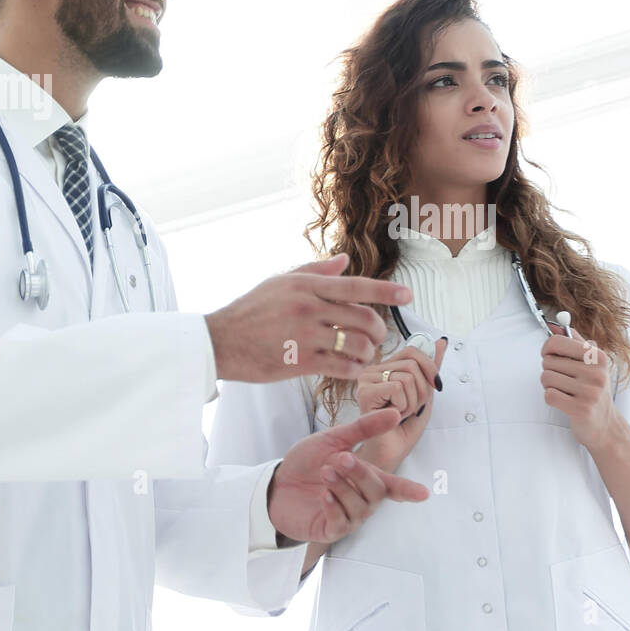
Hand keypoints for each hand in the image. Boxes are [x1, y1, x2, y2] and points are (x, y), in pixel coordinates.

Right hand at [206, 253, 410, 382]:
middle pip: (364, 318)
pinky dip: (354, 369)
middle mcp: (309, 308)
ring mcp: (306, 336)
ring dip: (368, 352)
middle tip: (376, 336)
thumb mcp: (280, 281)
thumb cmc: (251, 309)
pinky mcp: (300, 362)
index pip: (357, 286)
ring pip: (357, 344)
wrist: (221, 341)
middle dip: (378, 330)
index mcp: (307, 286)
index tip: (408, 296)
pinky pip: (342, 367)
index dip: (386, 291)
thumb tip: (345, 261)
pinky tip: (351, 368)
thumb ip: (315, 271)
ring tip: (363, 354)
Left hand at [267, 406, 429, 543]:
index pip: (392, 485)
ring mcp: (346, 517)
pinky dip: (334, 506)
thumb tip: (395, 414)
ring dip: (343, 487)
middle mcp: (360, 500)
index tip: (424, 493)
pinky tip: (323, 495)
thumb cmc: (306, 463)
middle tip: (339, 458)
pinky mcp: (329, 530)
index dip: (408, 490)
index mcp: (364, 479)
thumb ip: (364, 429)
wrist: (275, 483)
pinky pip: (341, 522)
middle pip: (376, 491)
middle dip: (360, 472)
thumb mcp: (333, 439)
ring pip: (360, 506)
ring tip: (324, 472)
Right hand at [353, 338, 447, 473]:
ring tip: (400, 414)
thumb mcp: (425, 392)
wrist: (391, 452)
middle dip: (421, 391)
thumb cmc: (404, 427)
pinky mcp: (364, 392)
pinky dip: (403, 406)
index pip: (413, 351)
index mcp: (385, 367)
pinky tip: (392, 416)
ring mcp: (366, 380)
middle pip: (412, 364)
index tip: (433, 387)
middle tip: (410, 408)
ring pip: (407, 377)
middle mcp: (372, 370)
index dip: (429, 368)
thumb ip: (431, 367)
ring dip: (412, 401)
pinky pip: (398, 387)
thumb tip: (441, 341)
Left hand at [541, 321, 616, 449]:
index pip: (557, 341)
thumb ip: (574, 342)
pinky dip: (551, 398)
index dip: (547, 348)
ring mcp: (590, 392)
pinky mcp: (581, 409)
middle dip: (550, 371)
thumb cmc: (593, 390)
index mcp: (598, 357)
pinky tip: (564, 402)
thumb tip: (554, 325)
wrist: (605, 425)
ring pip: (546, 378)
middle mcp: (596, 373)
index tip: (549, 354)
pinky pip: (549, 395)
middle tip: (563, 380)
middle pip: (548, 361)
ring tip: (564, 391)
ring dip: (549, 386)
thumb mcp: (590, 363)